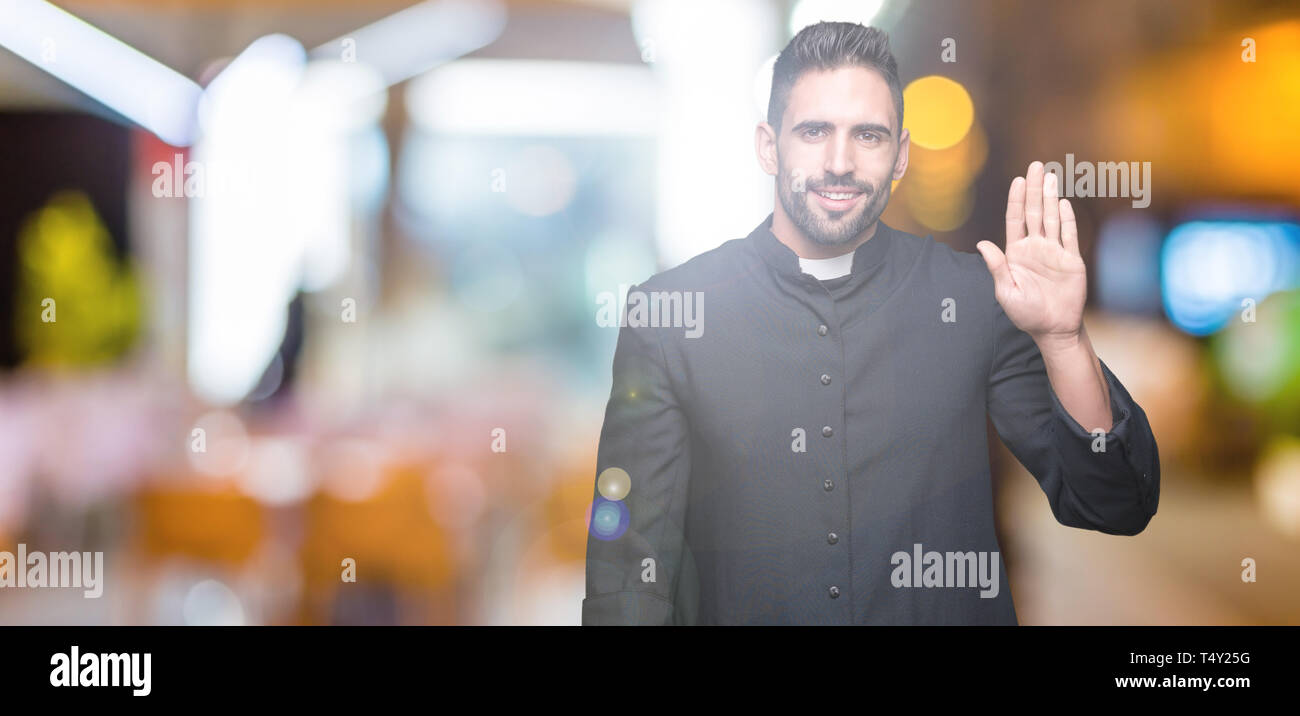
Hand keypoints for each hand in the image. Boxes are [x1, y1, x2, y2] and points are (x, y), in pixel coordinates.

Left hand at [976, 161, 1086, 351]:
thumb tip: (982, 243)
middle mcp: (1035, 248)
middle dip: (1034, 189)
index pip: (1015, 220)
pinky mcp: (1071, 260)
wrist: (1054, 329)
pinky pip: (1069, 235)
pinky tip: (1063, 202)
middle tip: (1035, 165)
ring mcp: (1054, 252)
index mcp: (1016, 253)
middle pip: (1034, 212)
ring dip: (1050, 197)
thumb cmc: (1026, 313)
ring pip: (1052, 218)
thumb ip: (997, 267)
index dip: (1016, 200)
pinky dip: (1067, 218)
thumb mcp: (1006, 292)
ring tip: (1049, 176)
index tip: (1017, 180)